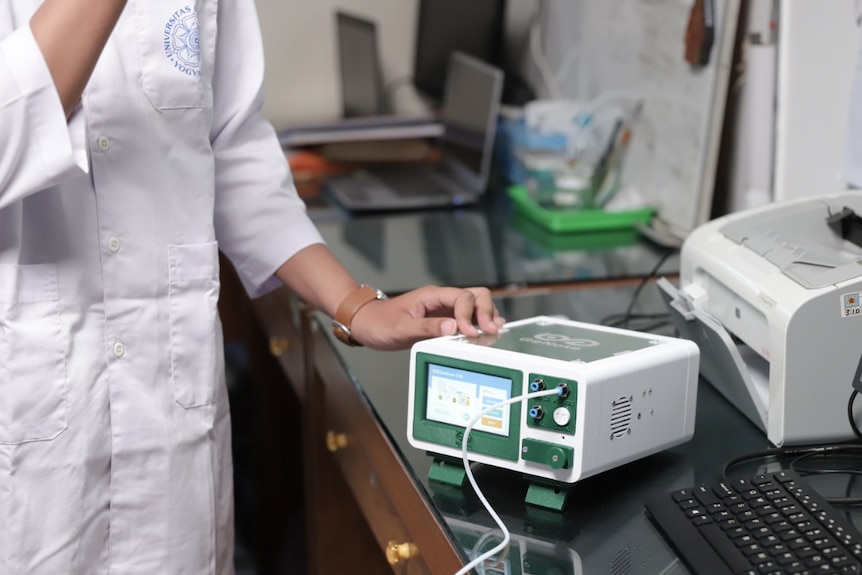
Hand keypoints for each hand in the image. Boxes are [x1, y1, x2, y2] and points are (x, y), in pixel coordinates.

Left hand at [348, 286, 504, 350]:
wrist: (367, 324)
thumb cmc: (380, 323)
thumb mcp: (401, 328)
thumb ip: (427, 328)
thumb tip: (452, 327)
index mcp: (432, 296)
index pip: (462, 297)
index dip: (469, 315)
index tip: (468, 332)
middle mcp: (441, 299)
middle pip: (476, 295)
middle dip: (486, 311)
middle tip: (489, 330)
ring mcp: (444, 309)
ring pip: (475, 304)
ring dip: (485, 316)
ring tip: (492, 332)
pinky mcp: (443, 320)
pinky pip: (467, 317)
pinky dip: (478, 324)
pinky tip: (483, 333)